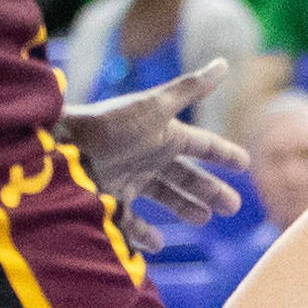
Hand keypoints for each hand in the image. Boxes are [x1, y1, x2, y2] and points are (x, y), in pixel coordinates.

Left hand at [62, 64, 250, 252]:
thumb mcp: (156, 107)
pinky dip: (144, 234)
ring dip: (185, 208)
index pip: (202, 145)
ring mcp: (129, 180)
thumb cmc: (112, 126)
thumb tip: (225, 63)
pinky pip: (131, 220)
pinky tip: (157, 243)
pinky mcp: (110, 201)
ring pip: (164, 197)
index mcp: (164, 135)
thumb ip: (191, 88)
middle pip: (187, 176)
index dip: (223, 154)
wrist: (62, 148)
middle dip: (210, 189)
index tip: (245, 163)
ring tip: (203, 218)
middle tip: (232, 206)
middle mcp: (148, 157)